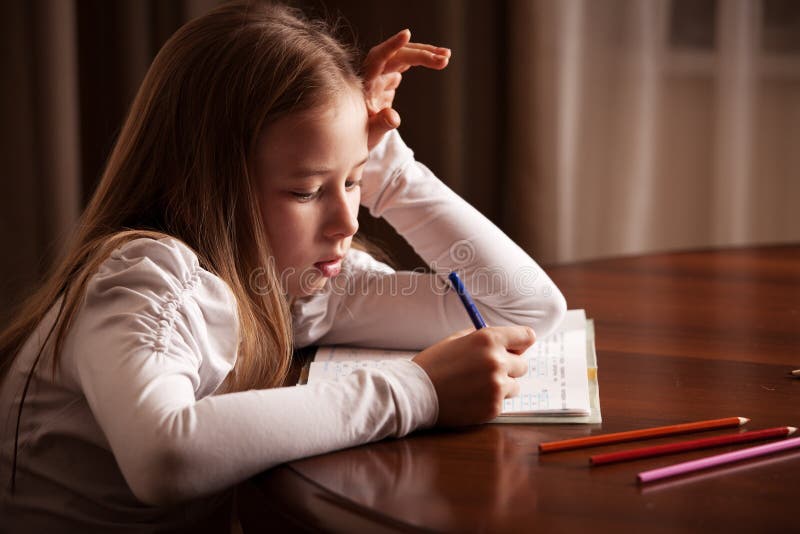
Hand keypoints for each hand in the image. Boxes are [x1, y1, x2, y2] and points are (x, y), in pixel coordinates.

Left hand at [362, 29, 450, 148]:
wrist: (353, 133)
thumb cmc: (359, 133)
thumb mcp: (370, 132)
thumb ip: (381, 124)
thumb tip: (394, 118)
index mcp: (364, 83)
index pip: (377, 59)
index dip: (391, 46)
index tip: (406, 34)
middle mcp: (372, 73)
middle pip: (396, 55)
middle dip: (420, 54)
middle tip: (444, 60)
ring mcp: (380, 73)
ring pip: (403, 55)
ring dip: (424, 54)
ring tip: (446, 57)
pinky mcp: (388, 76)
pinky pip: (406, 62)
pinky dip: (422, 60)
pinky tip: (439, 60)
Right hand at [413, 326, 534, 426]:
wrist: (415, 393)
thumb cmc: (433, 365)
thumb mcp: (456, 340)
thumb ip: (483, 338)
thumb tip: (505, 341)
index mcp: (488, 339)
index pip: (526, 337)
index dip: (521, 343)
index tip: (516, 348)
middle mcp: (497, 361)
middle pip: (522, 364)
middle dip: (509, 367)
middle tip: (487, 371)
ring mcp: (497, 385)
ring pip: (514, 385)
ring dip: (501, 386)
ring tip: (476, 386)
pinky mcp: (494, 407)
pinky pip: (502, 402)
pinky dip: (490, 400)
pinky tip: (471, 398)